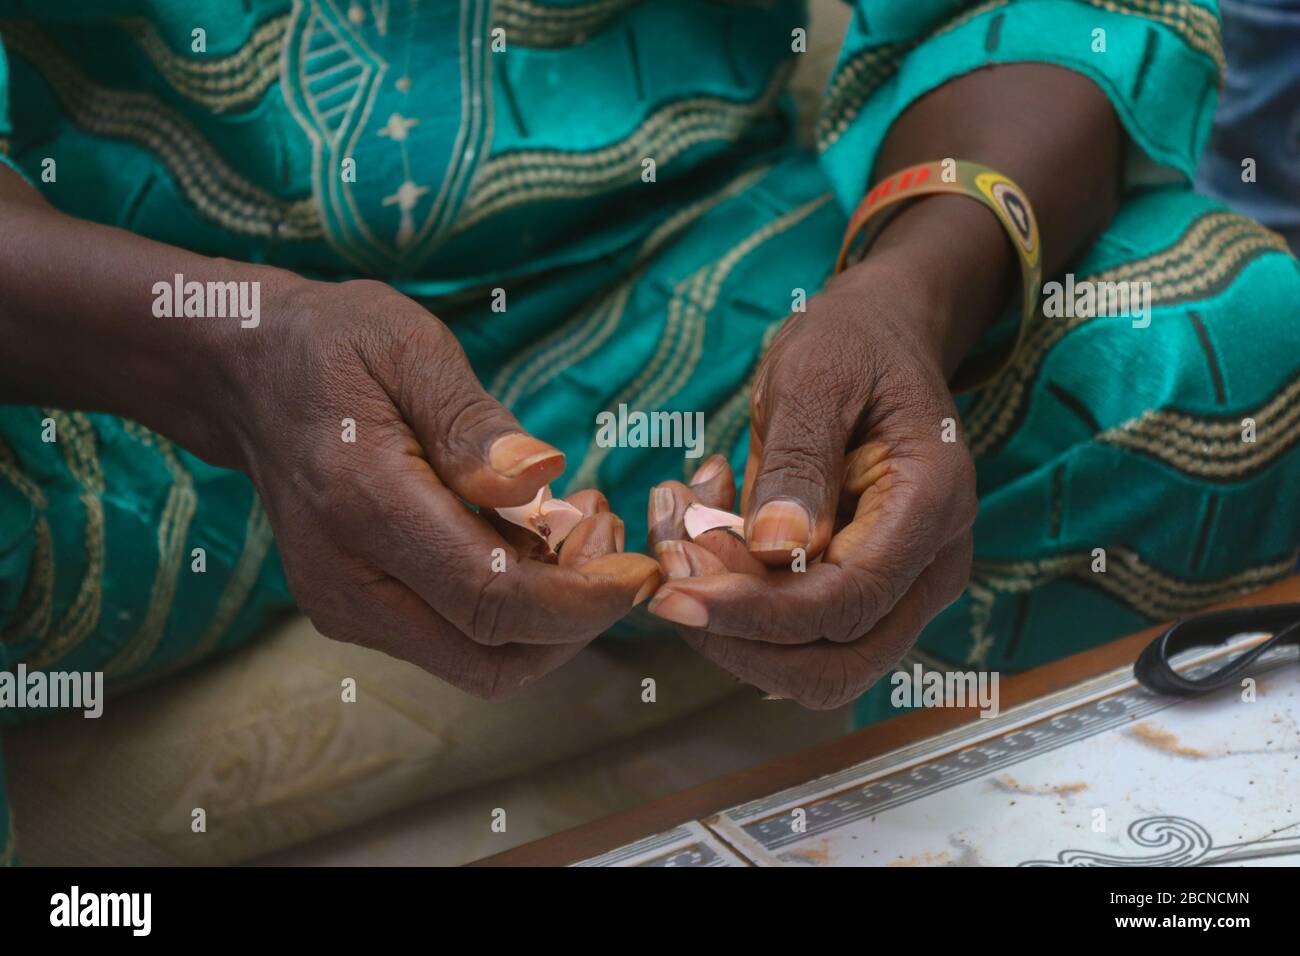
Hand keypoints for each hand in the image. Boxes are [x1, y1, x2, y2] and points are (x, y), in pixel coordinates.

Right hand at [225, 278, 659, 698]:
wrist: (248, 378)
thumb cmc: (336, 347)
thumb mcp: (409, 347)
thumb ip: (473, 422)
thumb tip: (542, 477)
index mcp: (362, 505)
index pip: (491, 596)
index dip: (581, 600)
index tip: (640, 569)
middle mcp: (344, 578)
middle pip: (489, 659)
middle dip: (575, 623)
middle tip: (614, 547)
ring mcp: (343, 606)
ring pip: (475, 664)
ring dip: (548, 624)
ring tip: (581, 540)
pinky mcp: (353, 613)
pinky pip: (451, 642)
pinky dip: (512, 615)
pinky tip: (533, 545)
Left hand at [645, 260, 975, 707]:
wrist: (881, 338)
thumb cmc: (850, 344)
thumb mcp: (814, 377)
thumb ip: (798, 462)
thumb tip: (774, 552)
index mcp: (932, 505)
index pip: (847, 602)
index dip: (757, 612)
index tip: (677, 592)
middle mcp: (931, 565)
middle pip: (834, 665)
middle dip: (735, 634)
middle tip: (671, 562)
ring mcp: (901, 589)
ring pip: (808, 666)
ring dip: (725, 622)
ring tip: (681, 525)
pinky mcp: (859, 593)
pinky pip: (792, 633)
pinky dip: (732, 600)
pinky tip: (705, 524)